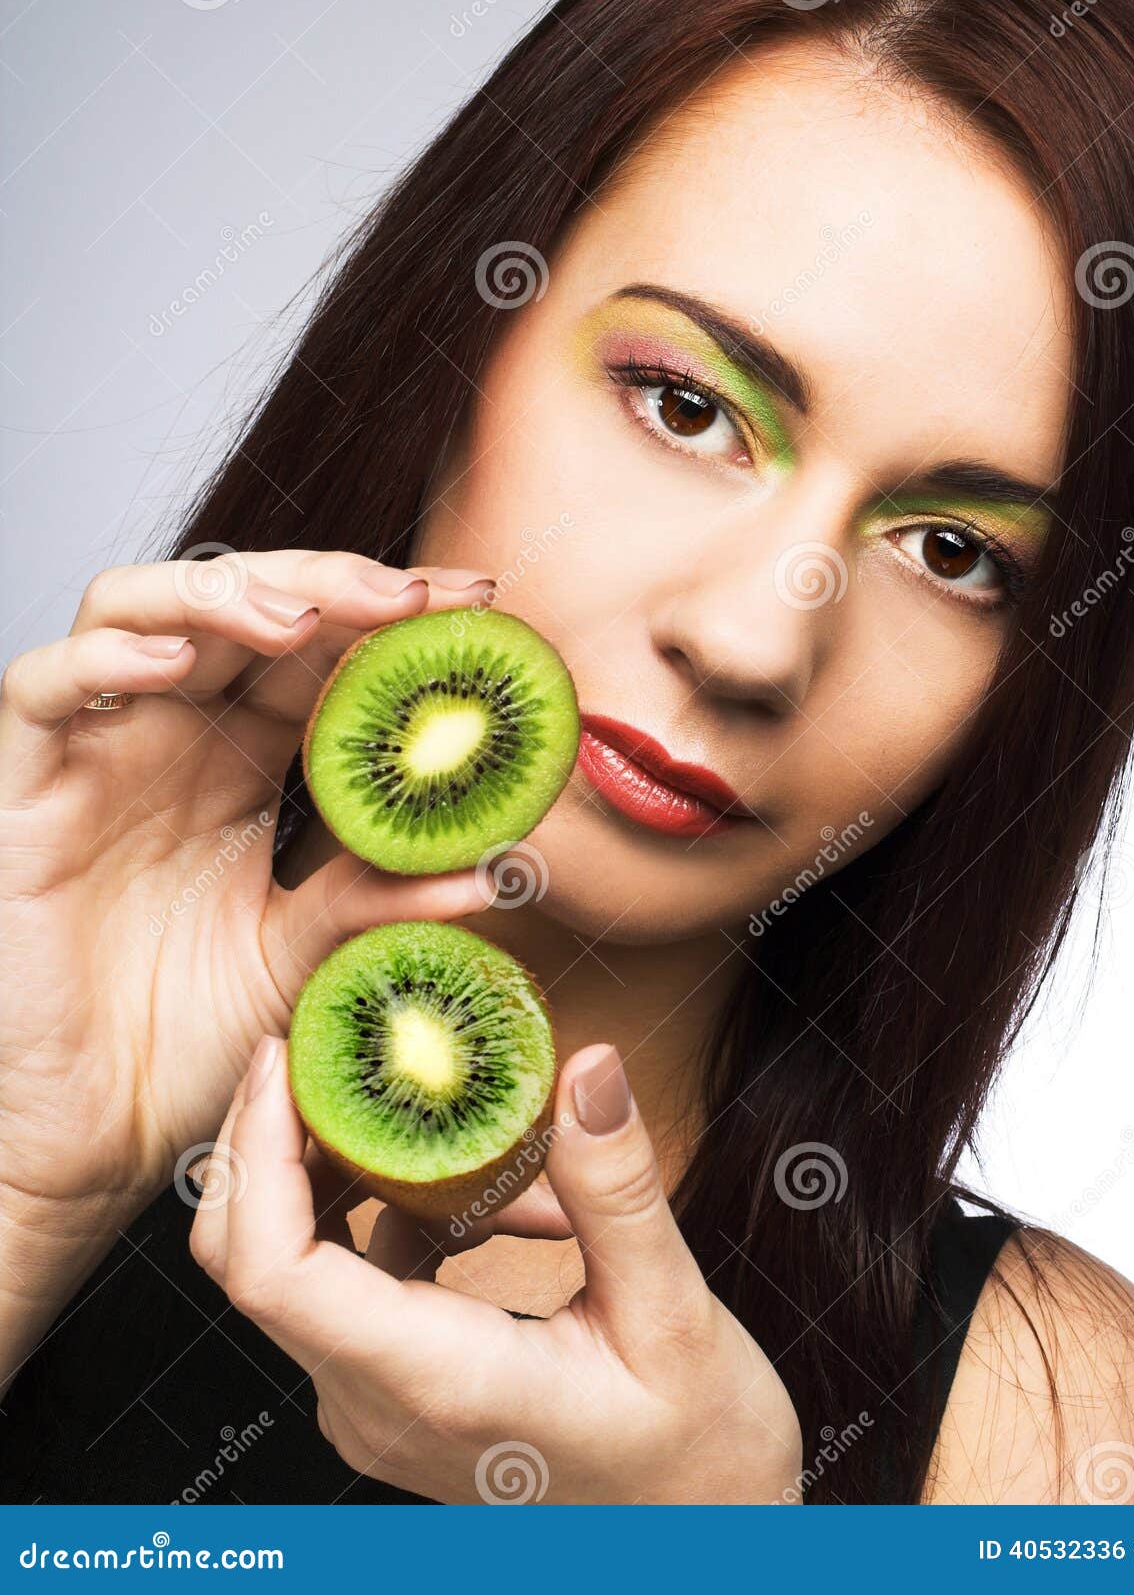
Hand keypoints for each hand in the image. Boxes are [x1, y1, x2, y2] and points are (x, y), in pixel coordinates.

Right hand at [0, 552, 495, 1333]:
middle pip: (241, 603)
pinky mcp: (24, 794)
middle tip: (412, 596)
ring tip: (301, 620)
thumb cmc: (193, 1040)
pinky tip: (172, 663)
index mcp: (250, 756)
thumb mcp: (306, 957)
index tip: (476, 603)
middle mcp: (176, 735)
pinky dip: (99, 659)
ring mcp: (98, 754)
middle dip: (328, 582)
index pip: (318, 644)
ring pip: (135, 609)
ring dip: (220, 596)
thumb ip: (381, 899)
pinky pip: (39, 691)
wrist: (99, 1136)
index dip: (389, 610)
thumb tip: (501, 866)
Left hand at [191, 1038, 804, 1503]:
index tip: (287, 1060)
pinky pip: (350, 1286)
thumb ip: (618, 1189)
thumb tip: (588, 1065)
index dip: (256, 1155)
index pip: (272, 1272)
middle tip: (328, 1045)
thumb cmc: (698, 1454)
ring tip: (430, 1103)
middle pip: (252, 1261)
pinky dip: (395, 1215)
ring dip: (342, 1171)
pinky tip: (492, 1190)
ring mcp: (376, 1408)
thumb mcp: (674, 1313)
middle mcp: (376, 1405)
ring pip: (294, 1268)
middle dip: (270, 1141)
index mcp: (435, 1381)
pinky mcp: (394, 1395)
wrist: (698, 1549)